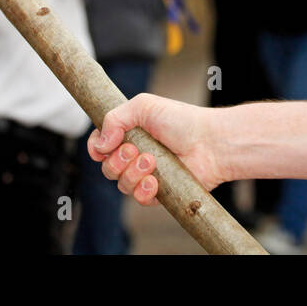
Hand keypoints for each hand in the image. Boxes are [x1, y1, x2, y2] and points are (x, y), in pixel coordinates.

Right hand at [88, 93, 226, 205]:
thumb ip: (115, 118)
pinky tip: (155, 181)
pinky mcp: (158, 192)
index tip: (104, 148)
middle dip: (117, 160)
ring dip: (132, 173)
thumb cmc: (182, 121)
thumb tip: (99, 144)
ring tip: (152, 161)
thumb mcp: (144, 106)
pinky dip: (143, 190)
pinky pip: (139, 199)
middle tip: (136, 149)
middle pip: (107, 167)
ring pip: (121, 184)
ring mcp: (146, 175)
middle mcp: (135, 155)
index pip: (100, 146)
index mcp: (129, 134)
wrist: (210, 142)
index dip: (96, 148)